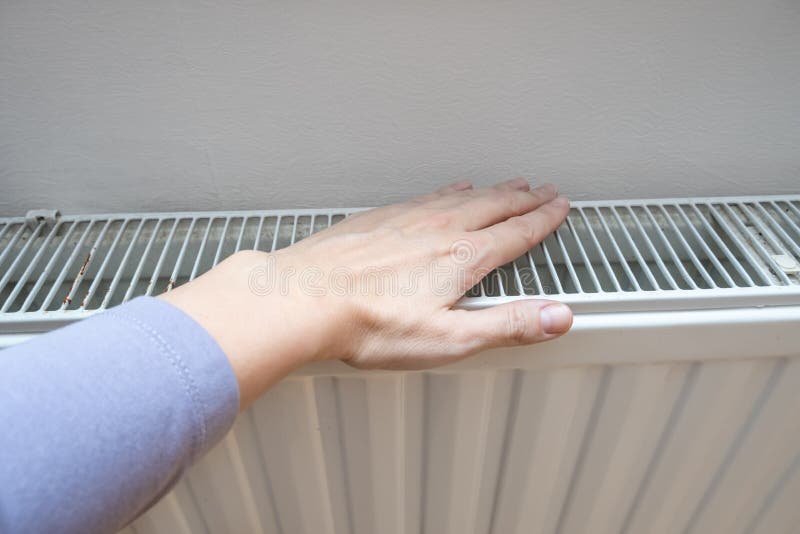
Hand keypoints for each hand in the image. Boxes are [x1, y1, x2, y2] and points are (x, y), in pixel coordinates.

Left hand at [160, 178, 571, 408]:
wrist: (302, 298)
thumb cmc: (368, 324)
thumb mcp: (448, 338)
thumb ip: (506, 325)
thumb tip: (558, 317)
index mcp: (461, 257)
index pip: (516, 233)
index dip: (543, 220)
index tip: (559, 207)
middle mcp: (438, 229)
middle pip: (493, 206)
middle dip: (524, 198)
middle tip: (543, 189)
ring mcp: (407, 219)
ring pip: (462, 196)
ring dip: (491, 190)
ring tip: (508, 183)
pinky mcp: (379, 219)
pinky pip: (426, 195)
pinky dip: (449, 190)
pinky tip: (448, 189)